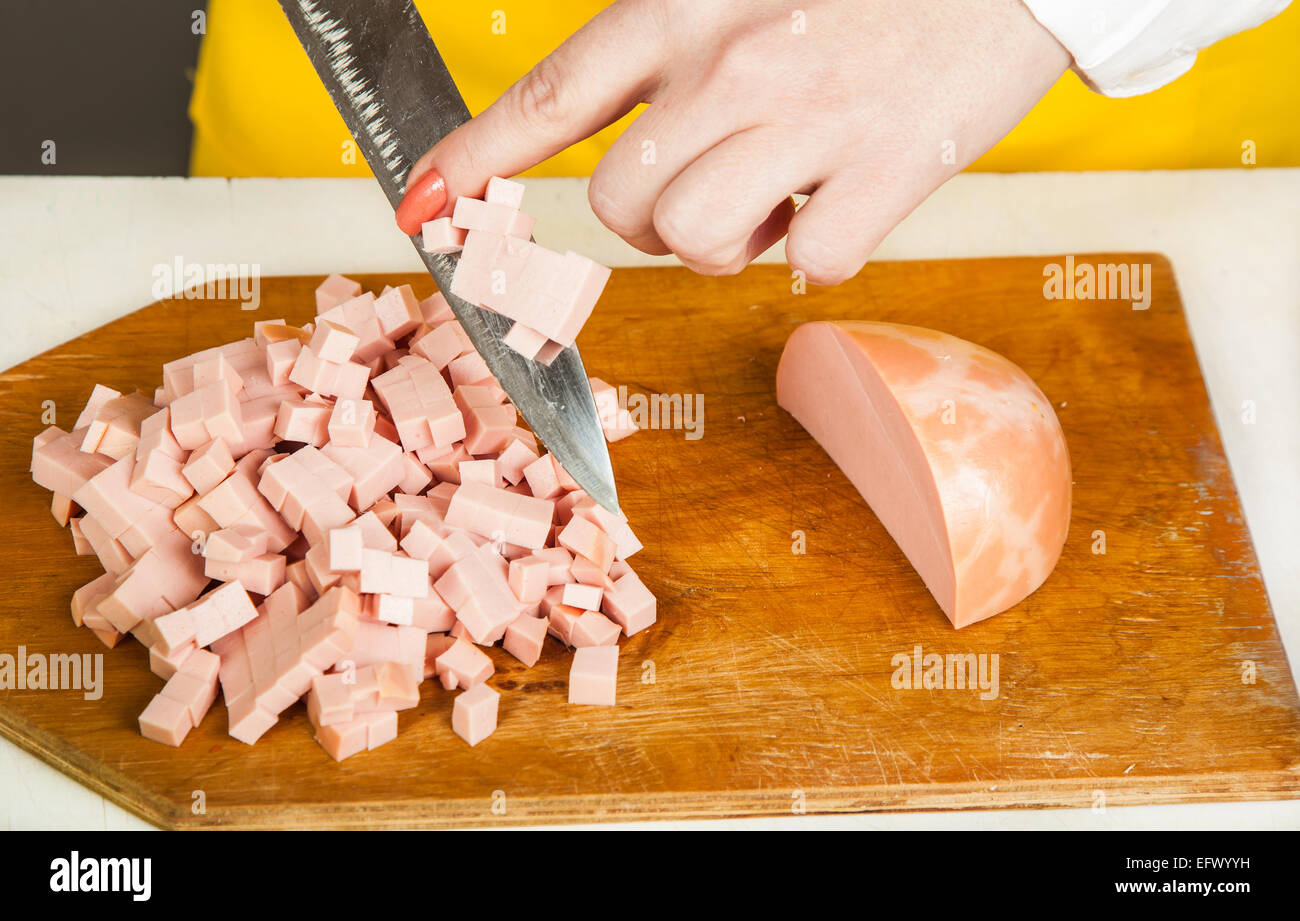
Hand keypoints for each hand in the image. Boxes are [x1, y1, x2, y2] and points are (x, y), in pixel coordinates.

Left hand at [399, 0, 1068, 283]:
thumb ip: (677, 50)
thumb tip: (628, 134)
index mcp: (686, 8)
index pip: (552, 96)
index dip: (477, 158)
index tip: (427, 204)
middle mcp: (733, 66)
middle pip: (622, 205)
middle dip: (651, 222)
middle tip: (716, 187)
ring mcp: (808, 124)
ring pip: (697, 244)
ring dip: (731, 241)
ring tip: (786, 191)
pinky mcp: (884, 175)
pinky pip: (808, 264)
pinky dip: (819, 249)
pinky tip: (850, 196)